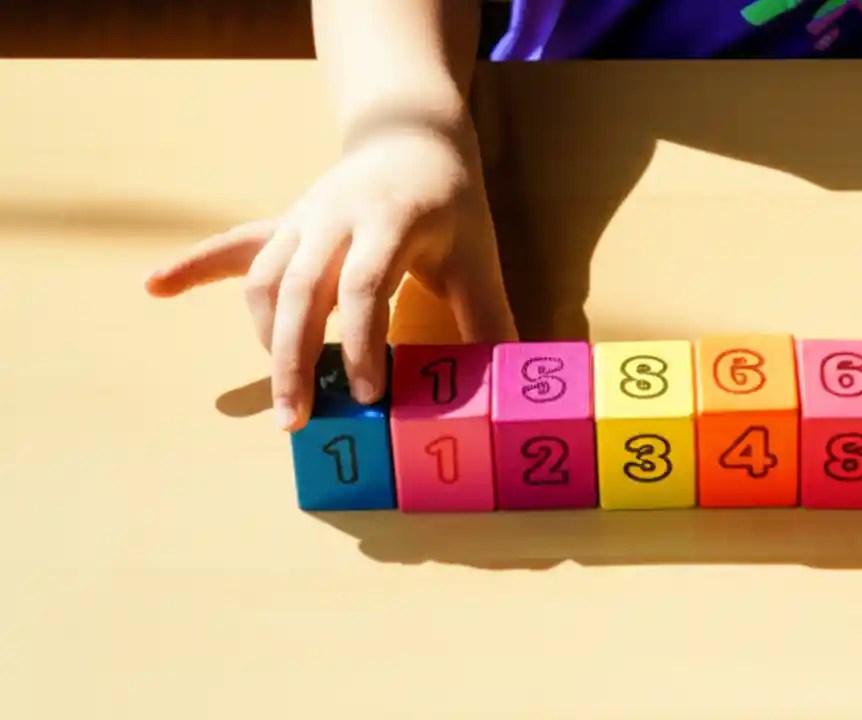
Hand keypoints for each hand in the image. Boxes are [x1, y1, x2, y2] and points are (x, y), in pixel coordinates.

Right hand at [145, 126, 516, 429]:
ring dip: (267, 338)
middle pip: (300, 289)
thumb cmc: (451, 203)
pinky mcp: (285, 224)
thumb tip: (508, 381)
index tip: (367, 395)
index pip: (364, 287)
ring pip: (266, 277)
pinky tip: (156, 285)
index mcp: (390, 219)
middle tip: (298, 419)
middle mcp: (336, 215)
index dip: (361, 344)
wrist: (413, 136)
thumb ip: (488, 317)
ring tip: (286, 395)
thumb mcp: (478, 256)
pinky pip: (235, 246)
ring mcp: (304, 217)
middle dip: (294, 358)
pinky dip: (194, 266)